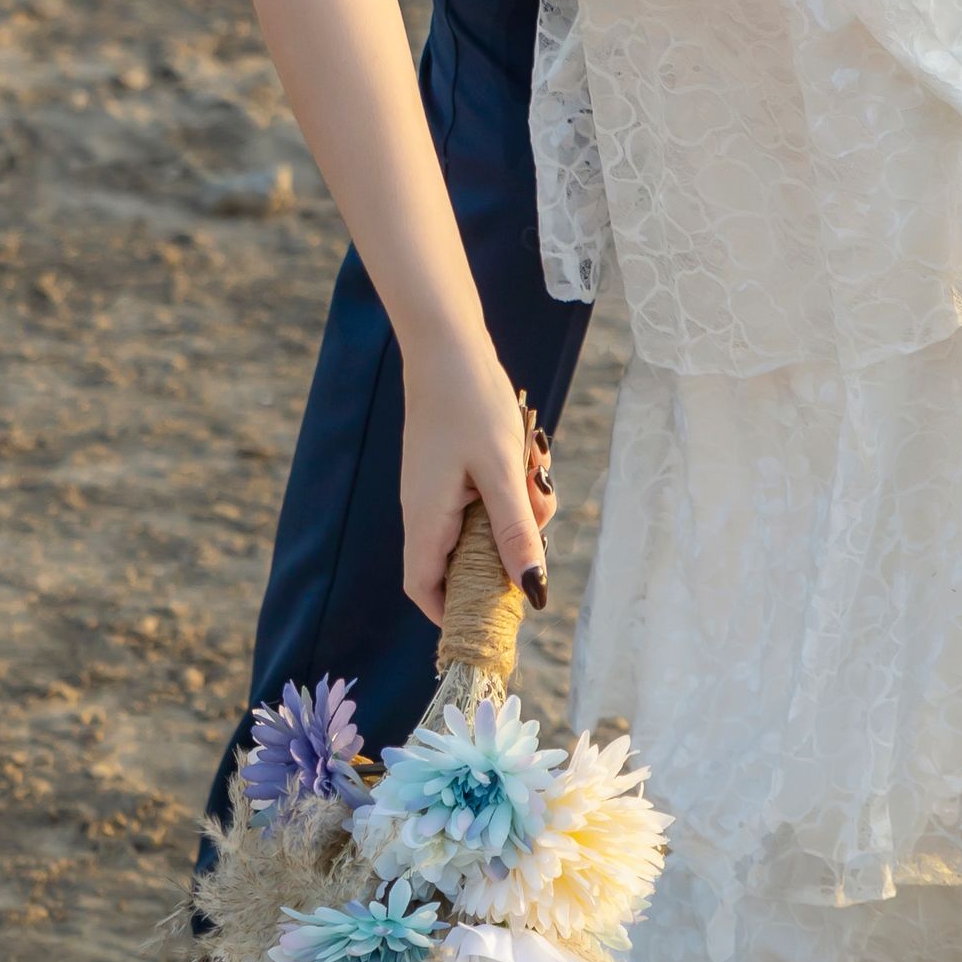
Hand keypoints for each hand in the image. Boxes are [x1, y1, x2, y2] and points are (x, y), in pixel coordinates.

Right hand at [401, 348, 556, 624]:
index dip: (452, 614)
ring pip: (479, 526)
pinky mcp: (450, 468)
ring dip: (515, 516)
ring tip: (535, 477)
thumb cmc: (471, 403)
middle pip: (460, 561)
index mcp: (427, 517)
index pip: (424, 588)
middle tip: (536, 518)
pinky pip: (482, 499)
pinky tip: (526, 460)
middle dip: (506, 553)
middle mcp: (425, 509)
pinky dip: (509, 491)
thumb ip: (516, 533)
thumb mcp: (503, 471)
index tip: (494, 617)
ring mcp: (436, 488)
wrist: (448, 344)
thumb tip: (533, 592)